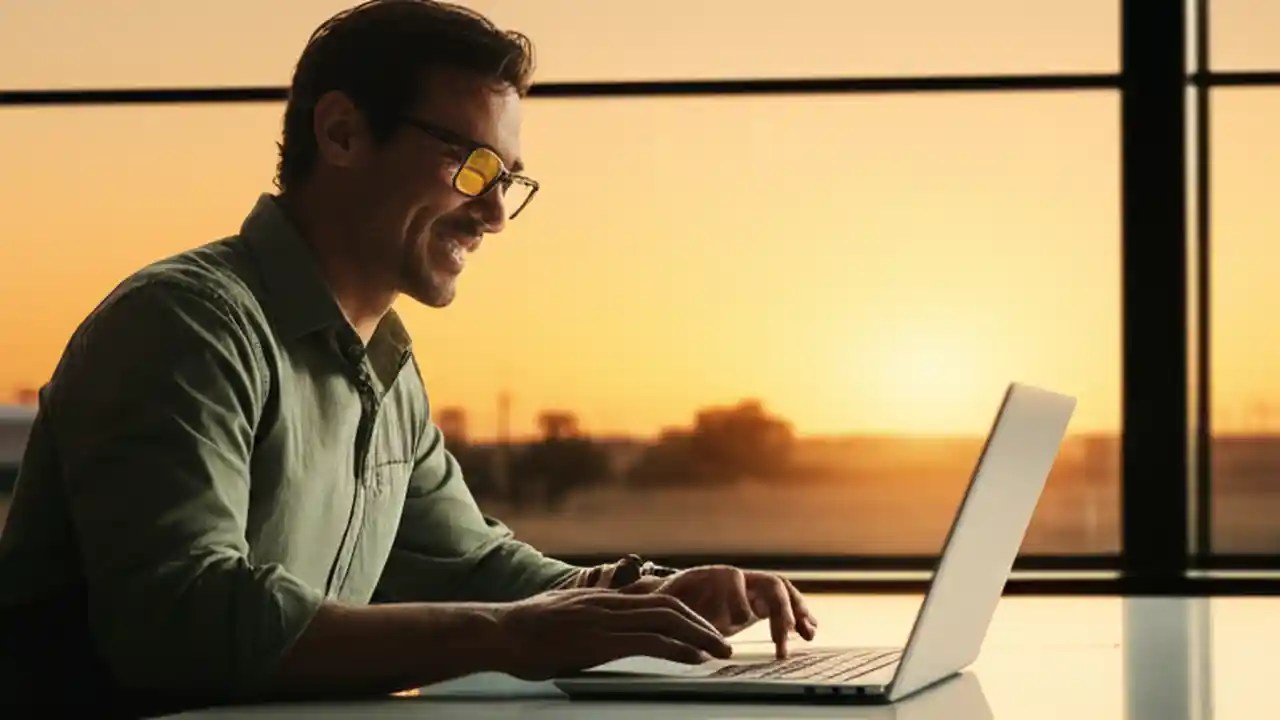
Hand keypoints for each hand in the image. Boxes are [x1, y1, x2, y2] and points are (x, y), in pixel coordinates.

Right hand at [493, 587, 733, 679]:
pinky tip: (693, 659)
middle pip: (669, 606)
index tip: (704, 630)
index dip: (686, 613)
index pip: (656, 599)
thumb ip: (588, 619)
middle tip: (722, 644)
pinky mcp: (599, 640)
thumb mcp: (564, 615)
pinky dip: (677, 649)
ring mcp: (605, 620)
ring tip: (718, 652)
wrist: (500, 631)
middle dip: (701, 625)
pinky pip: (648, 641)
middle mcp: (610, 604)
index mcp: (604, 599)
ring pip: (665, 620)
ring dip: (698, 636)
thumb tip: (601, 631)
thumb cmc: (525, 629)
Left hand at [627, 566, 817, 658]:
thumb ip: (650, 595)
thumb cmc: (672, 599)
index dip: (737, 599)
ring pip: (784, 593)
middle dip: (779, 610)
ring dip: (797, 612)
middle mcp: (740, 577)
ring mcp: (755, 589)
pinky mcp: (763, 603)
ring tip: (806, 635)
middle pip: (769, 584)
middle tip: (784, 637)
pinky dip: (801, 616)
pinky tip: (809, 633)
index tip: (737, 621)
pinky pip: (788, 605)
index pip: (733, 579)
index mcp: (715, 575)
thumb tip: (626, 590)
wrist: (683, 597)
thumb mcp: (661, 599)